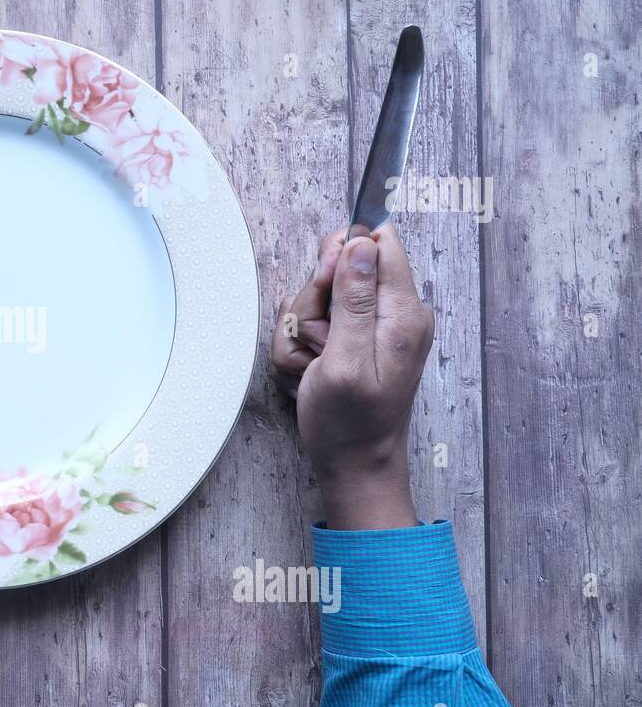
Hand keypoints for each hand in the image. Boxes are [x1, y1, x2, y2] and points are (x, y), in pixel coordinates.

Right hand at [268, 224, 434, 529]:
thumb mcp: (346, 359)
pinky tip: (311, 371)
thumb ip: (354, 299)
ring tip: (312, 365)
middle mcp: (395, 312)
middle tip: (315, 343)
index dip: (337, 259)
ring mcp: (377, 325)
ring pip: (321, 297)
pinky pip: (319, 321)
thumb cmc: (349, 422)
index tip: (323, 293)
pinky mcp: (358, 338)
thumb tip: (361, 242)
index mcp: (403, 312)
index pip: (374, 243)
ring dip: (303, 330)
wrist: (353, 463)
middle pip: (339, 269)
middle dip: (312, 304)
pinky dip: (305, 345)